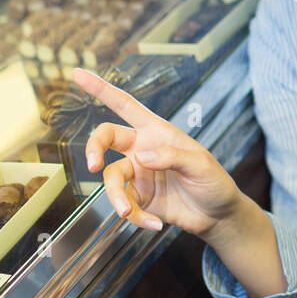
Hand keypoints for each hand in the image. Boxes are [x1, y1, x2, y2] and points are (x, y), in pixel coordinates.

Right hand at [75, 68, 243, 237]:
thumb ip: (171, 156)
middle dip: (94, 149)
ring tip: (128, 214)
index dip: (101, 89)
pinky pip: (125, 206)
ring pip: (112, 179)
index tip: (78, 73)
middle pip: (106, 138)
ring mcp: (137, 175)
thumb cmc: (213, 182)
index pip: (125, 105)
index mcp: (156, 131)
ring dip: (117, 198)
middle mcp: (141, 149)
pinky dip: (136, 218)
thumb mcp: (200, 164)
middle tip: (94, 165)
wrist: (217, 216)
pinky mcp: (138, 199)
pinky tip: (155, 224)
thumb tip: (141, 157)